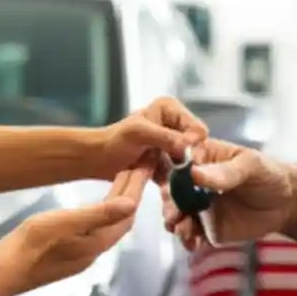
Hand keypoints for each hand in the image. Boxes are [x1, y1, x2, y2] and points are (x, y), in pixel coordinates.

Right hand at [0, 156, 153, 295]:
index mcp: (99, 241)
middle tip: (139, 165)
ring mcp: (85, 255)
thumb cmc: (32, 244)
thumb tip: (132, 203)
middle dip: (132, 191)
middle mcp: (97, 250)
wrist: (6, 272)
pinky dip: (106, 212)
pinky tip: (99, 207)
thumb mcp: (65, 222)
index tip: (144, 163)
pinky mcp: (72, 256)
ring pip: (112, 224)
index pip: (127, 209)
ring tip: (123, 180)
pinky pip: (99, 229)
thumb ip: (99, 214)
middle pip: (124, 217)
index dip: (137, 185)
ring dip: (120, 202)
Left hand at [92, 96, 208, 180]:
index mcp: (170, 109)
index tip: (185, 158)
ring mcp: (172, 145)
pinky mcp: (168, 162)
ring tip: (173, 180)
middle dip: (190, 161)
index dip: (193, 144)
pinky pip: (180, 174)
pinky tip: (168, 186)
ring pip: (191, 162)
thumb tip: (188, 146)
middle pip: (198, 146)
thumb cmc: (114, 141)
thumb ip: (164, 137)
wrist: (99, 160)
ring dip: (184, 173)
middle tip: (180, 173)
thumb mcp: (138, 133)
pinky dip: (176, 181)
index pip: (197, 128)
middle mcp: (174, 124)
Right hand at [161, 139, 293, 251]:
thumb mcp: (251, 166)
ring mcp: (198, 206)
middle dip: (169, 204)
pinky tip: (194, 243)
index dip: (171, 176)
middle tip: (174, 214)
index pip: (178, 163)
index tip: (170, 187)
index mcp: (202, 158)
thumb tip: (194, 173)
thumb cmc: (269, 175)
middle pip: (171, 192)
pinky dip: (187, 240)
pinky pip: (190, 234)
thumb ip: (225, 172)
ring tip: (184, 230)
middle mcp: (194, 183)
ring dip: (175, 223)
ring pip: (176, 215)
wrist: (286, 205)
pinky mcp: (205, 227)